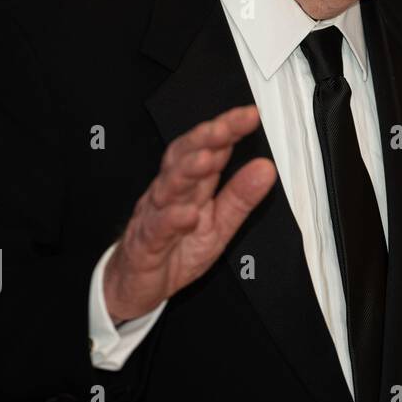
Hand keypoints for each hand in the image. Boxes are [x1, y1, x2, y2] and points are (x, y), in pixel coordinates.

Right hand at [104, 105, 276, 323]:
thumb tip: (266, 168)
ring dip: (187, 172)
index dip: (226, 129)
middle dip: (205, 139)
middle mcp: (169, 193)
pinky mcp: (145, 245)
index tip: (250, 115)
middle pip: (183, 158)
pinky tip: (187, 214)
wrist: (135, 286)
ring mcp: (154, 216)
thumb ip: (240, 196)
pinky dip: (172, 220)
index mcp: (190, 185)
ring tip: (208, 159)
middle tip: (226, 127)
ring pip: (167, 188)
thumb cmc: (176, 249)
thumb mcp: (219, 225)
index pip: (207, 147)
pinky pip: (157, 230)